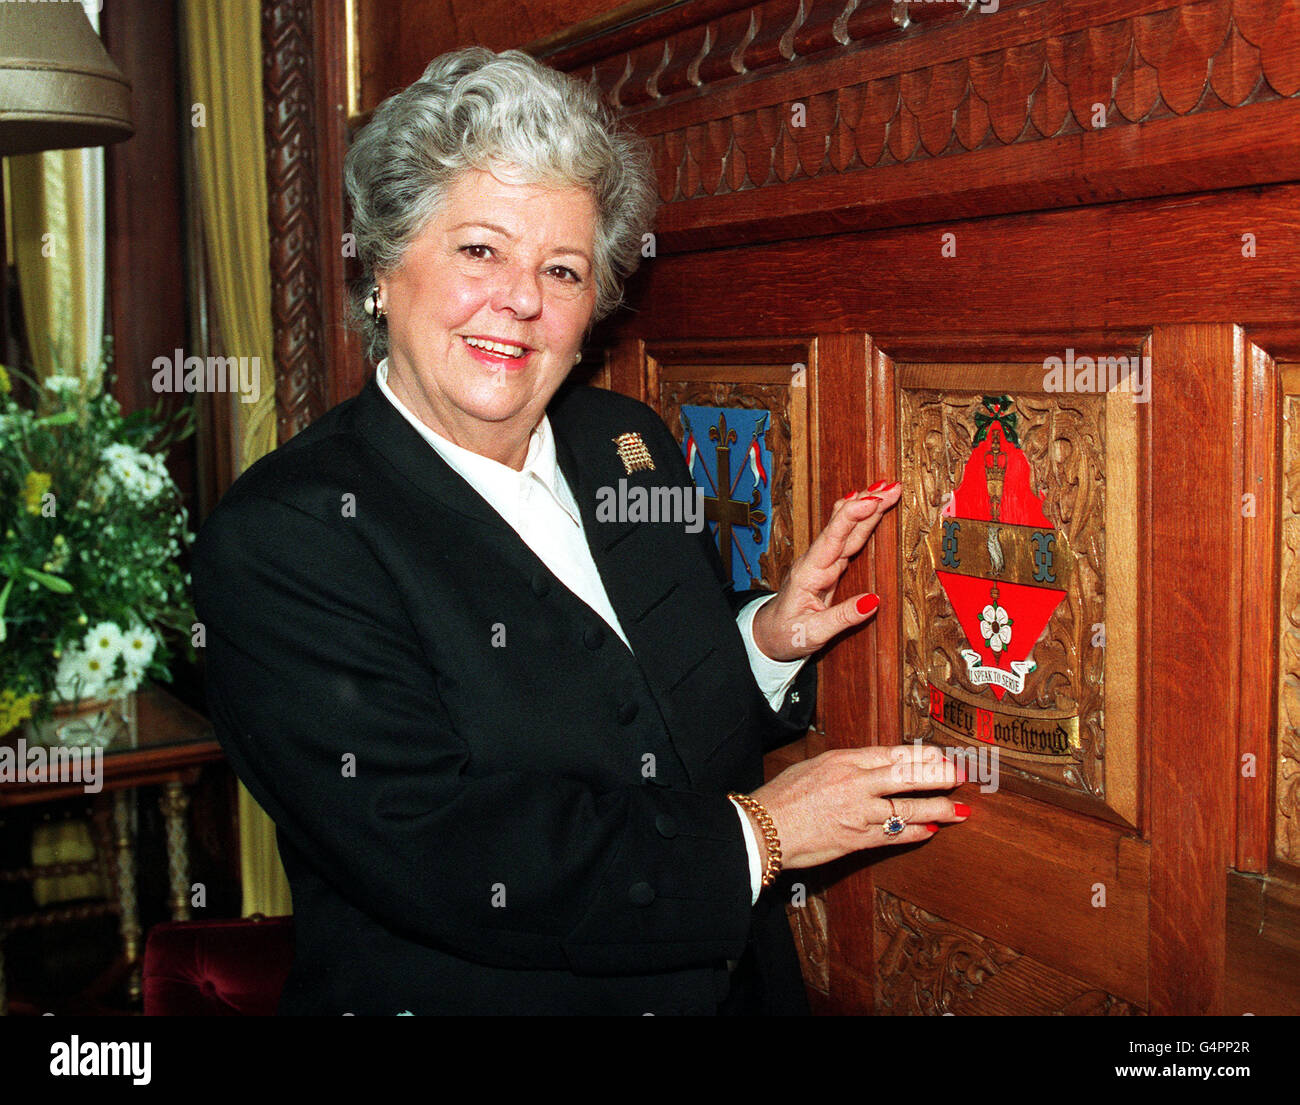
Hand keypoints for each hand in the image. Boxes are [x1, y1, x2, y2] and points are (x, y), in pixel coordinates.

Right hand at [749, 743, 968, 868]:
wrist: (764, 828)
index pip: (894, 754)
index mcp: (845, 760)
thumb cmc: (784, 796)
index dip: (923, 755)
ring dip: (937, 809)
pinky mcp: (857, 840)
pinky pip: (894, 836)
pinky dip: (915, 833)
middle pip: (908, 776)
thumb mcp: (815, 766)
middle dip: (939, 776)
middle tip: (961, 777)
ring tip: (959, 810)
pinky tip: (931, 832)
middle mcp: (856, 783)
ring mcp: (859, 812)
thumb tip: (877, 767)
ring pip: (908, 809)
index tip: (942, 756)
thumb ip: (848, 766)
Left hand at [751, 481, 899, 661]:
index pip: (833, 538)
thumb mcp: (812, 633)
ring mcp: (822, 561)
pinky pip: (848, 538)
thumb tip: (874, 602)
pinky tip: (869, 505)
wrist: (768, 634)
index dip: (852, 516)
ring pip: (847, 528)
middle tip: (892, 486)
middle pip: (843, 526)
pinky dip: (862, 520)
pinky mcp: (829, 566)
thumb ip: (843, 618)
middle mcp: (815, 561)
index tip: (872, 501)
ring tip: (887, 488)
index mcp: (809, 573)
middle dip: (867, 503)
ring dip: (867, 507)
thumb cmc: (786, 634)